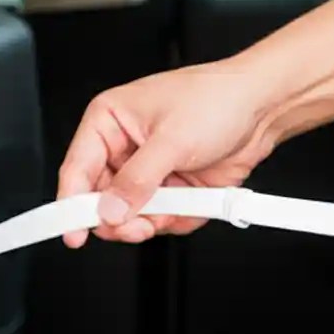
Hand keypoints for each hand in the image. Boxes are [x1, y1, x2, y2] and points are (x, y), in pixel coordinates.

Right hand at [57, 60, 280, 246]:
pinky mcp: (173, 189)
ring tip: (169, 213)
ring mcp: (150, 171)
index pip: (77, 170)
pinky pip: (163, 219)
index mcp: (109, 121)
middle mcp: (125, 147)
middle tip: (134, 227)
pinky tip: (192, 204)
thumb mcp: (171, 139)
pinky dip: (177, 220)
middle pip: (101, 200)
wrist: (262, 108)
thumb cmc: (216, 99)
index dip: (72, 205)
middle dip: (119, 219)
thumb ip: (137, 180)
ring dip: (150, 221)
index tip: (74, 234)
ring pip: (132, 215)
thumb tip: (111, 210)